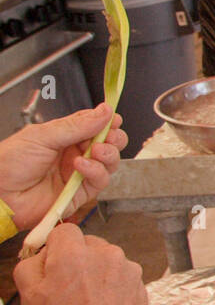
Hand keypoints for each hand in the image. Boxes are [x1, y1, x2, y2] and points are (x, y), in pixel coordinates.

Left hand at [0, 104, 126, 229]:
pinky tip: (80, 165)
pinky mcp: (80, 194)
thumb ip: (76, 125)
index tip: (113, 119)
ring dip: (107, 154)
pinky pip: (99, 181)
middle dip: (114, 138)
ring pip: (109, 163)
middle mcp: (74, 154)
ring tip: (95, 151)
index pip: (95, 125)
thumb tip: (104, 111)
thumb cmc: (8, 164)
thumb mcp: (42, 136)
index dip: (107, 122)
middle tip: (108, 136)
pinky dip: (95, 171)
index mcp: (64, 137)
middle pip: (108, 144)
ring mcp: (79, 174)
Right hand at [13, 224, 147, 304]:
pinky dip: (113, 286)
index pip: (65, 231)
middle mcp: (106, 254)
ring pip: (107, 260)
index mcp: (74, 253)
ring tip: (87, 302)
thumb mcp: (29, 295)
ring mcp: (128, 269)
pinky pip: (122, 277)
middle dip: (77, 259)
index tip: (53, 265)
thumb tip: (42, 253)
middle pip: (88, 244)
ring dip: (97, 272)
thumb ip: (31, 264)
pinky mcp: (141, 285)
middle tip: (68, 287)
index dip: (56, 247)